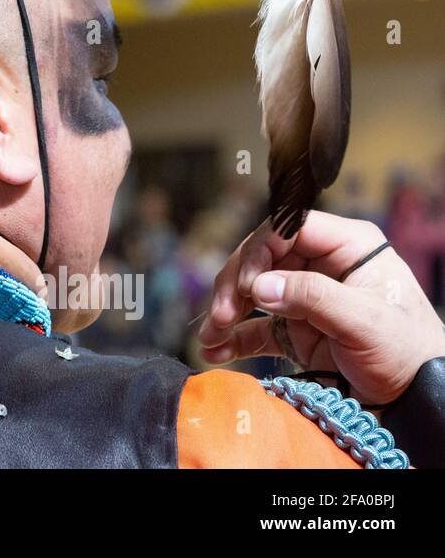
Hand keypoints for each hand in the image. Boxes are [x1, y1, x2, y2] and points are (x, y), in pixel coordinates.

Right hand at [197, 211, 444, 405]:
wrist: (419, 399)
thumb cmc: (406, 352)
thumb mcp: (364, 321)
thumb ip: (312, 297)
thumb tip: (258, 287)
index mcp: (347, 246)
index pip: (288, 229)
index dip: (259, 252)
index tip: (247, 286)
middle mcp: (322, 264)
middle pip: (262, 258)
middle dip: (236, 285)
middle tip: (222, 314)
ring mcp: (306, 295)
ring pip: (252, 290)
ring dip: (227, 310)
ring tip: (211, 335)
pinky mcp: (296, 327)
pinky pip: (256, 326)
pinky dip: (234, 338)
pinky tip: (215, 350)